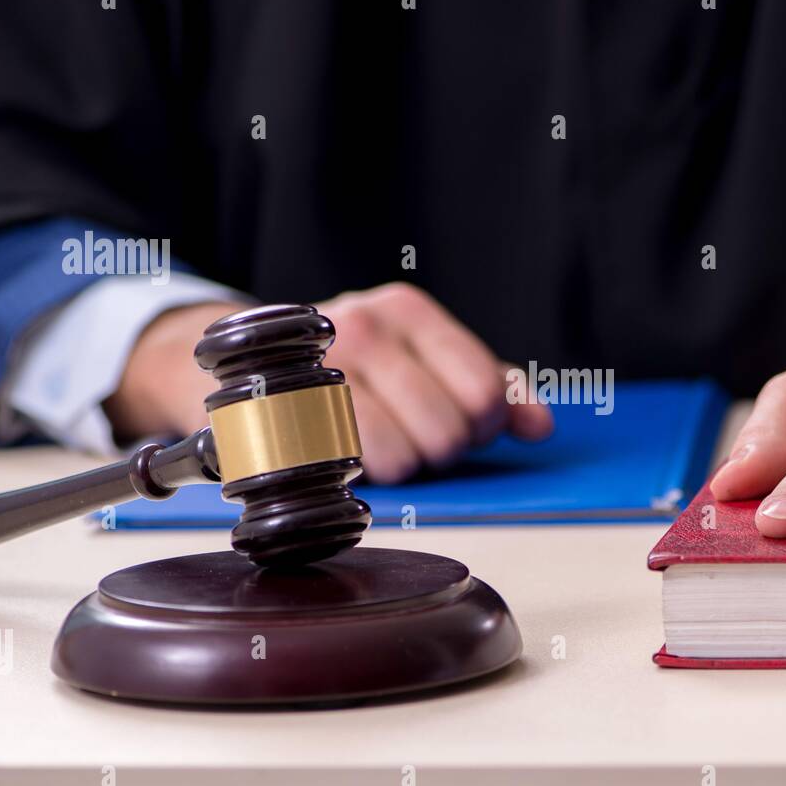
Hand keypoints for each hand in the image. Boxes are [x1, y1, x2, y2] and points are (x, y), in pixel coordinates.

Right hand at [104, 283, 552, 481]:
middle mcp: (362, 328)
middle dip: (442, 449)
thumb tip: (539, 424)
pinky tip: (348, 453)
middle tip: (416, 437)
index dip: (486, 425)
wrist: (247, 363)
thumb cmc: (353, 366)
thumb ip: (489, 384)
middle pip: (450, 431)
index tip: (468, 426)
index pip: (485, 390)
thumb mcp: (423, 357)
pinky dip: (360, 476)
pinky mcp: (286, 414)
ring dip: (401, 466)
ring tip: (380, 442)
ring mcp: (320, 370)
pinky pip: (354, 472)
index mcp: (407, 309)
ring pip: (406, 457)